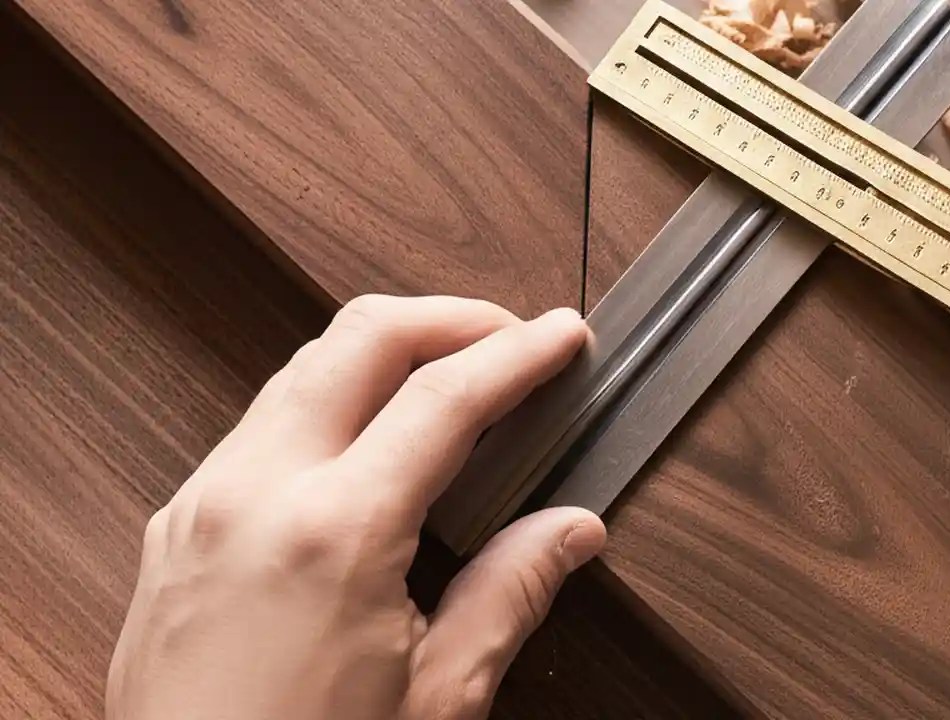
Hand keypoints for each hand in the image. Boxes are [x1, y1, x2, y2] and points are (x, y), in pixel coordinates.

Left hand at [106, 296, 605, 719]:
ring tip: (448, 383)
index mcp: (333, 536)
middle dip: (448, 318)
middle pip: (359, 338)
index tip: (559, 337)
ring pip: (302, 368)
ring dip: (383, 352)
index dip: (517, 354)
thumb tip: (571, 531)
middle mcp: (255, 495)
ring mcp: (204, 504)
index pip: (444, 397)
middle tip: (509, 340)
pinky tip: (369, 442)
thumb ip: (510, 595)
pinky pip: (260, 423)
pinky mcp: (177, 527)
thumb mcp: (436, 702)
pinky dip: (328, 400)